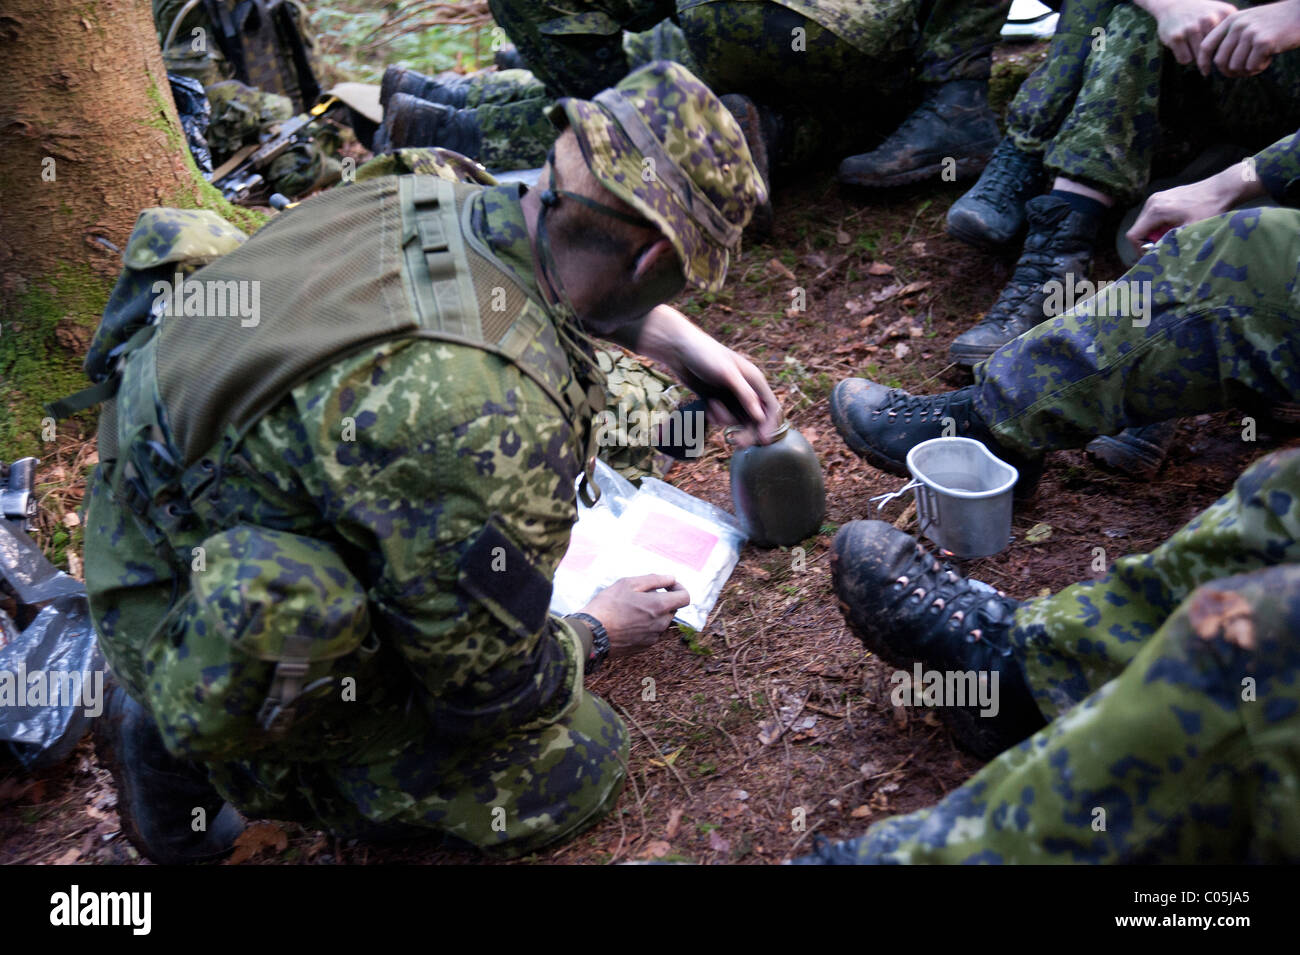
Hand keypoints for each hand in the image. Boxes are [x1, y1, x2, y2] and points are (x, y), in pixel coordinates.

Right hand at [580, 575, 690, 657]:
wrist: (591, 633)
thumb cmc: (607, 605)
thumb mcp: (628, 583)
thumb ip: (654, 579)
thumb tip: (671, 578)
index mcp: (659, 606)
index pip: (685, 597)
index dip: (679, 588)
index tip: (667, 586)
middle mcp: (660, 624)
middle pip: (673, 609)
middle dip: (664, 600)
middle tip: (643, 595)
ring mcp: (653, 637)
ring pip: (662, 622)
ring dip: (654, 613)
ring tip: (632, 609)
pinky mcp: (644, 646)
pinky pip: (652, 632)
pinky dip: (646, 625)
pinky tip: (628, 621)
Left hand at [630, 305, 783, 447]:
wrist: (680, 350)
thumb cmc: (706, 355)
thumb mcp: (727, 374)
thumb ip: (745, 394)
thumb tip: (759, 417)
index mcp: (754, 380)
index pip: (770, 407)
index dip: (770, 425)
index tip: (762, 440)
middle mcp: (746, 390)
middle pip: (755, 420)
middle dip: (747, 432)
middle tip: (737, 442)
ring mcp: (731, 397)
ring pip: (736, 421)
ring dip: (725, 420)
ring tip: (712, 406)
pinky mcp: (717, 401)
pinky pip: (722, 418)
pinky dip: (715, 417)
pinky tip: (707, 407)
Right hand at [1125, 161, 1265, 251]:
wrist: (1222, 188)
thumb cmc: (1210, 208)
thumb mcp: (1189, 231)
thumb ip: (1170, 244)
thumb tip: (1158, 258)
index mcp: (1155, 211)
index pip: (1133, 235)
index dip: (1140, 249)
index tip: (1155, 254)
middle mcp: (1152, 202)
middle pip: (1138, 229)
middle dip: (1149, 242)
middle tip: (1167, 247)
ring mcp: (1156, 198)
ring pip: (1146, 223)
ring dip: (1155, 234)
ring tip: (1173, 236)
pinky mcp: (1163, 197)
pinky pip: (1153, 216)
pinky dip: (1160, 225)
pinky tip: (1176, 226)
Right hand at [1141, 0, 1237, 63]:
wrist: (1176, 3)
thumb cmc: (1202, 15)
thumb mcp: (1222, 14)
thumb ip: (1232, 31)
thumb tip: (1227, 62)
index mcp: (1226, 14)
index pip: (1231, 44)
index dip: (1225, 49)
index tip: (1221, 47)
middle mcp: (1210, 19)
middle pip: (1215, 53)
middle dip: (1209, 55)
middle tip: (1203, 46)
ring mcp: (1192, 27)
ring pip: (1199, 58)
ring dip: (1195, 57)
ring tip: (1192, 44)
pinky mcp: (1176, 36)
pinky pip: (1185, 60)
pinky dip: (1183, 57)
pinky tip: (1182, 46)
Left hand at [1197, 0, 1299, 75]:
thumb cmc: (1275, 23)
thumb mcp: (1249, 23)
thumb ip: (1232, 38)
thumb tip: (1215, 65)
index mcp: (1231, 21)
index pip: (1206, 45)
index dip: (1203, 62)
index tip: (1206, 73)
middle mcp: (1238, 26)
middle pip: (1220, 61)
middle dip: (1230, 72)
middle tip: (1244, 72)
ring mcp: (1250, 33)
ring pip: (1236, 67)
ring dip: (1247, 71)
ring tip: (1259, 61)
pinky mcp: (1263, 42)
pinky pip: (1252, 67)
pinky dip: (1259, 68)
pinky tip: (1269, 58)